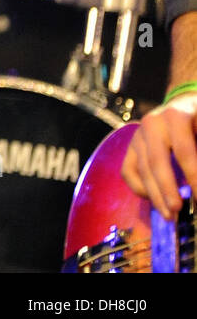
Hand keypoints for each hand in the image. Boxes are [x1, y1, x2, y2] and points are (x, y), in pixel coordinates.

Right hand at [120, 92, 196, 220]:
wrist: (185, 104)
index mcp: (176, 116)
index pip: (184, 151)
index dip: (193, 177)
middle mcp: (153, 123)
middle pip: (156, 161)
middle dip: (167, 189)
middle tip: (178, 210)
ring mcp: (138, 134)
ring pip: (142, 168)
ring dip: (155, 195)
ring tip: (169, 215)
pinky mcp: (131, 146)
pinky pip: (128, 170)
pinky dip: (139, 188)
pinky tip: (154, 200)